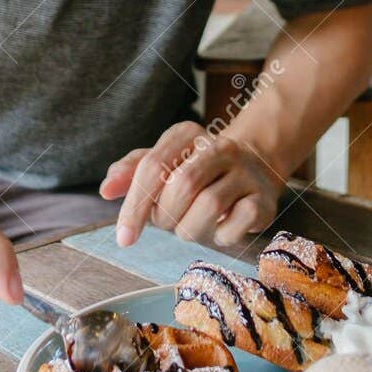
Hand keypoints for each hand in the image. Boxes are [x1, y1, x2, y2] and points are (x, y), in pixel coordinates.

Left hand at [99, 120, 281, 250]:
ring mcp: (246, 171)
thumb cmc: (196, 169)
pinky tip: (220, 229)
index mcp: (186, 134)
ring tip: (190, 226)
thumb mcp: (162, 163)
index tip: (124, 238)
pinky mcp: (264, 198)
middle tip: (166, 223)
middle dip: (165, 217)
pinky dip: (221, 236)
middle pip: (181, 187)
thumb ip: (131, 172)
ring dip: (190, 230)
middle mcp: (219, 147)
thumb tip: (106, 190)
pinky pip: (236, 225)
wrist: (253, 166)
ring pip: (209, 207)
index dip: (135, 206)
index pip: (153, 167)